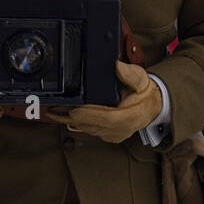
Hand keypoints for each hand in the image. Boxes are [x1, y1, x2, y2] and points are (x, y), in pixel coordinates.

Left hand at [43, 62, 161, 143]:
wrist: (153, 106)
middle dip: (70, 116)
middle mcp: (119, 130)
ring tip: (52, 112)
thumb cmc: (145, 92)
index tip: (72, 109)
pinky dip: (78, 123)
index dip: (88, 115)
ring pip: (88, 129)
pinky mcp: (109, 136)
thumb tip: (117, 66)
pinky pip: (91, 130)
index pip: (106, 119)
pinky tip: (63, 116)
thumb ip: (129, 73)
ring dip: (70, 120)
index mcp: (128, 117)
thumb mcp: (140, 78)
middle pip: (91, 125)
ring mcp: (113, 135)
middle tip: (51, 109)